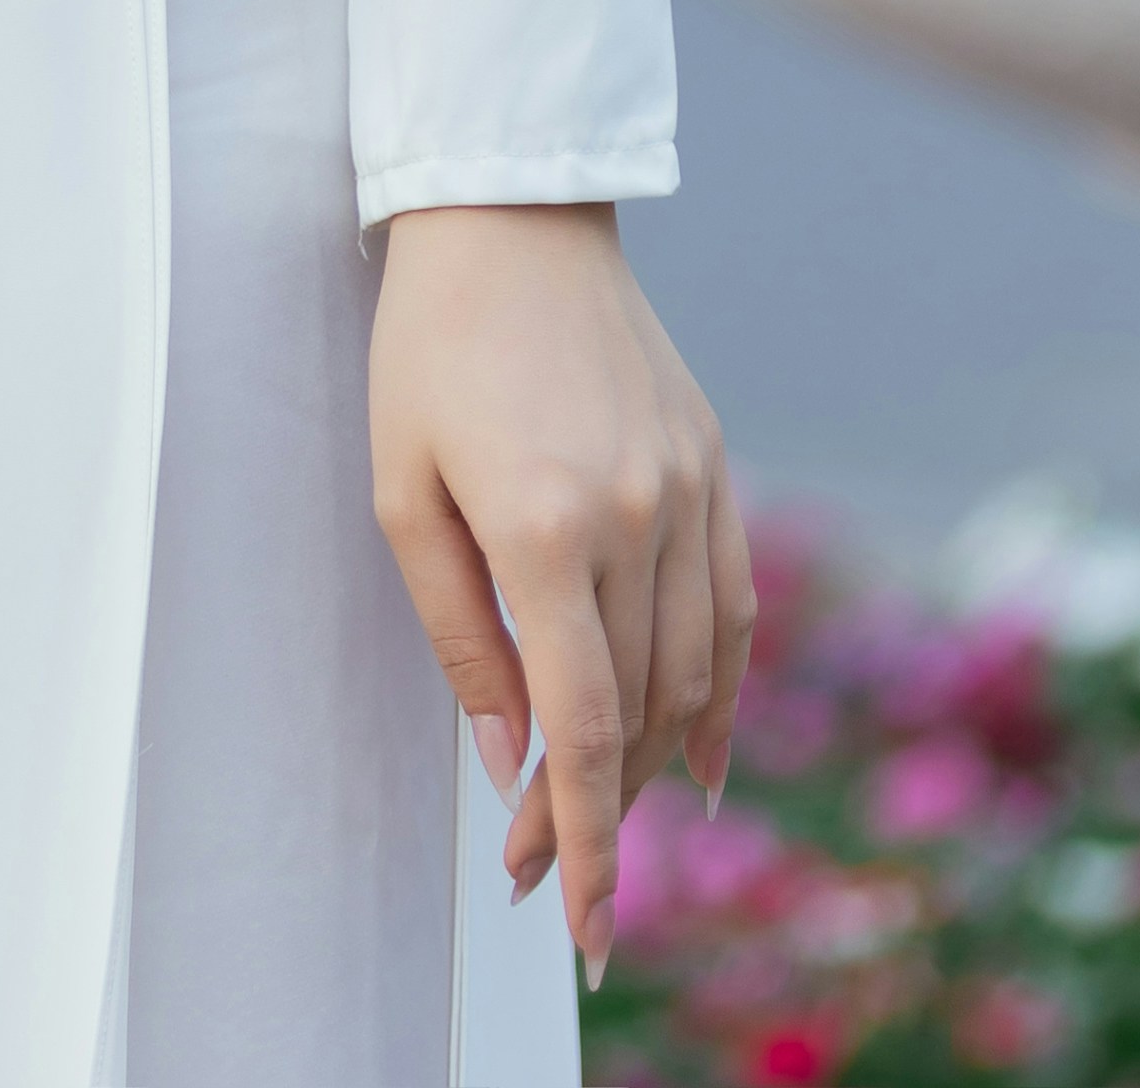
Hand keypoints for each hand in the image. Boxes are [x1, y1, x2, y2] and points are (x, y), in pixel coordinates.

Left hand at [366, 201, 753, 998]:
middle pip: (641, 715)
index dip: (586, 840)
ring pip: (696, 672)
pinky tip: (705, 754)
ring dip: (661, 765)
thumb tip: (508, 759)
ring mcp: (686, 488)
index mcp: (543, 526)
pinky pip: (736, 607)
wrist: (509, 215)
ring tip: (612, 822)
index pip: (586, 729)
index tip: (577, 926)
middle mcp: (633, 515)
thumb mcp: (403, 493)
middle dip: (598, 813)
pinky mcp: (713, 464)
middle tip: (549, 873)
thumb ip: (458, 636)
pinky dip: (725, 690)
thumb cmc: (429, 350)